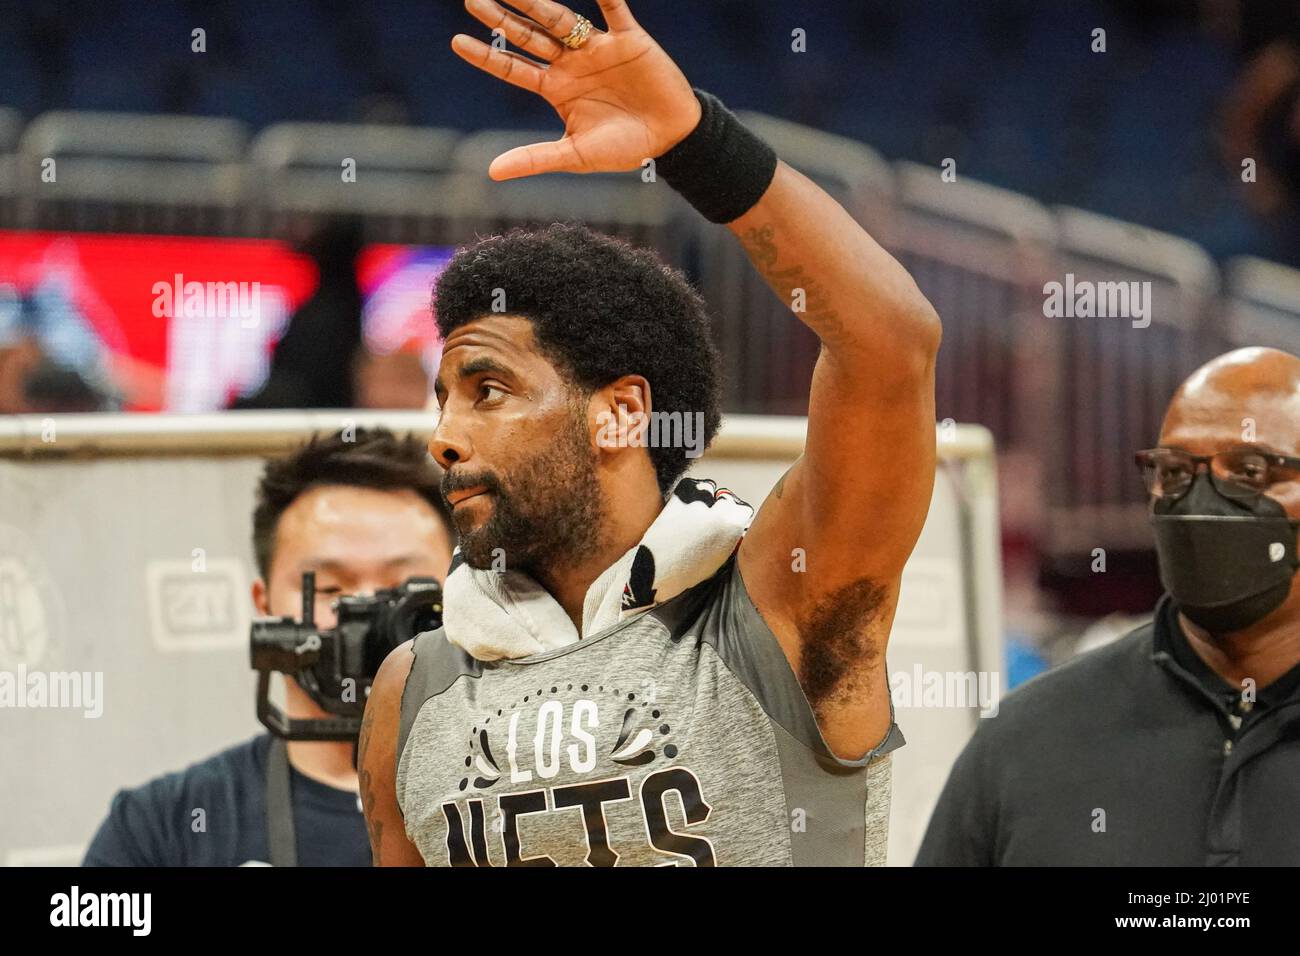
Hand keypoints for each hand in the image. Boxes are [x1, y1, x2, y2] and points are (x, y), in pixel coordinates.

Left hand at [451, 0, 702, 179]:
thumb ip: (535, 158)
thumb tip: (491, 172)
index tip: (457, 41)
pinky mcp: (628, 39)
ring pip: (561, 19)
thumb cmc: (625, 150)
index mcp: (557, 89)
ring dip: (536, 2)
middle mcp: (572, 64)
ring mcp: (598, 49)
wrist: (672, 139)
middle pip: (529, 37)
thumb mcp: (576, 155)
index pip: (514, 68)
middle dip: (502, 18)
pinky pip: (614, 9)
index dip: (486, 56)